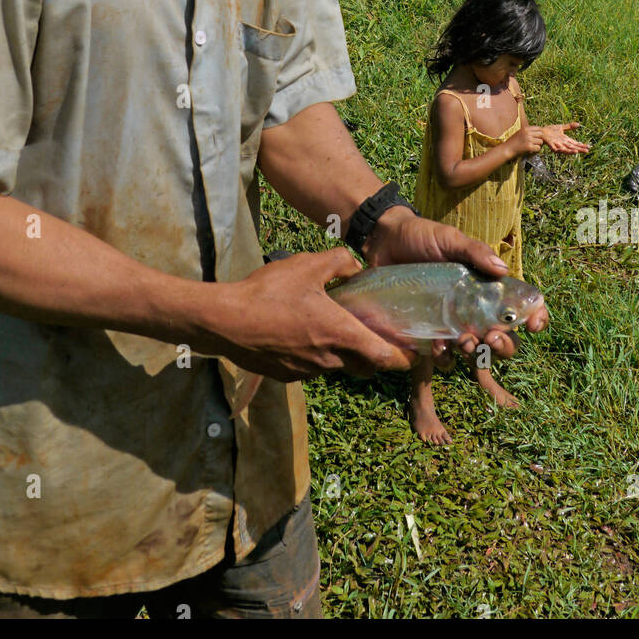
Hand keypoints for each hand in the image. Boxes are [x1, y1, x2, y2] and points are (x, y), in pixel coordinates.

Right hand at [206, 248, 415, 381]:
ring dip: (344, 353)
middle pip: (365, 366)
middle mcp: (329, 360)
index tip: (414, 353)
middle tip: (375, 335)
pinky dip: (318, 355)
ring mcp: (308, 372)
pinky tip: (303, 333)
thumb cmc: (268, 293)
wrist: (224, 322)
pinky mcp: (288, 376)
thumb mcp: (307, 265)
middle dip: (375, 355)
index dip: (403, 358)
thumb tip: (355, 268)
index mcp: (340, 334)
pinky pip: (314, 367)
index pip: (385, 358)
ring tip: (334, 328)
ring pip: (338, 366)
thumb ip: (339, 262)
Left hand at [363, 207, 519, 361]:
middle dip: (505, 346)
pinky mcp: (429, 333)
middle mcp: (476, 310)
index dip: (535, 319)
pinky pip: (444, 357)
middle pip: (505, 341)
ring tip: (465, 341)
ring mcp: (453, 324)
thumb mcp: (451, 239)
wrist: (384, 241)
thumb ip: (475, 252)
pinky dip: (445, 357)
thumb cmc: (422, 236)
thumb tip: (502, 270)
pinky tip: (438, 344)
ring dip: (477, 355)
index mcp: (488, 287)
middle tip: (492, 337)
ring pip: (477, 355)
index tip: (534, 326)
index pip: (521, 309)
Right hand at [508, 124, 544, 157]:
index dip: (539, 133)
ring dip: (538, 145)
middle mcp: (528, 133)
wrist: (507, 148)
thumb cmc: (514, 141)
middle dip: (539, 139)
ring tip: (532, 146)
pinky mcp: (529, 147)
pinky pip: (538, 148)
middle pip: (541, 134)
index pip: (539, 128)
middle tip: (535, 143)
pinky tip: (531, 150)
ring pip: (541, 142)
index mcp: (526, 128)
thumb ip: (529, 131)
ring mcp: (528, 140)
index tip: (537, 137)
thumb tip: (539, 132)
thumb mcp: (520, 132)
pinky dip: (536, 150)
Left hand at [541, 122, 590, 153]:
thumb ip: (569, 126)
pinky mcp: (551, 144)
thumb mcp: (561, 127)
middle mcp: (562, 143)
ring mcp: (557, 145)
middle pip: (572, 147)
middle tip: (587, 151)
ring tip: (577, 151)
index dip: (582, 145)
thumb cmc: (550, 130)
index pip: (575, 143)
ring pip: (565, 149)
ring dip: (571, 151)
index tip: (589, 146)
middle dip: (579, 149)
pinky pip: (555, 148)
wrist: (540, 131)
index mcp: (565, 140)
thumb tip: (578, 124)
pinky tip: (562, 149)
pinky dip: (559, 149)